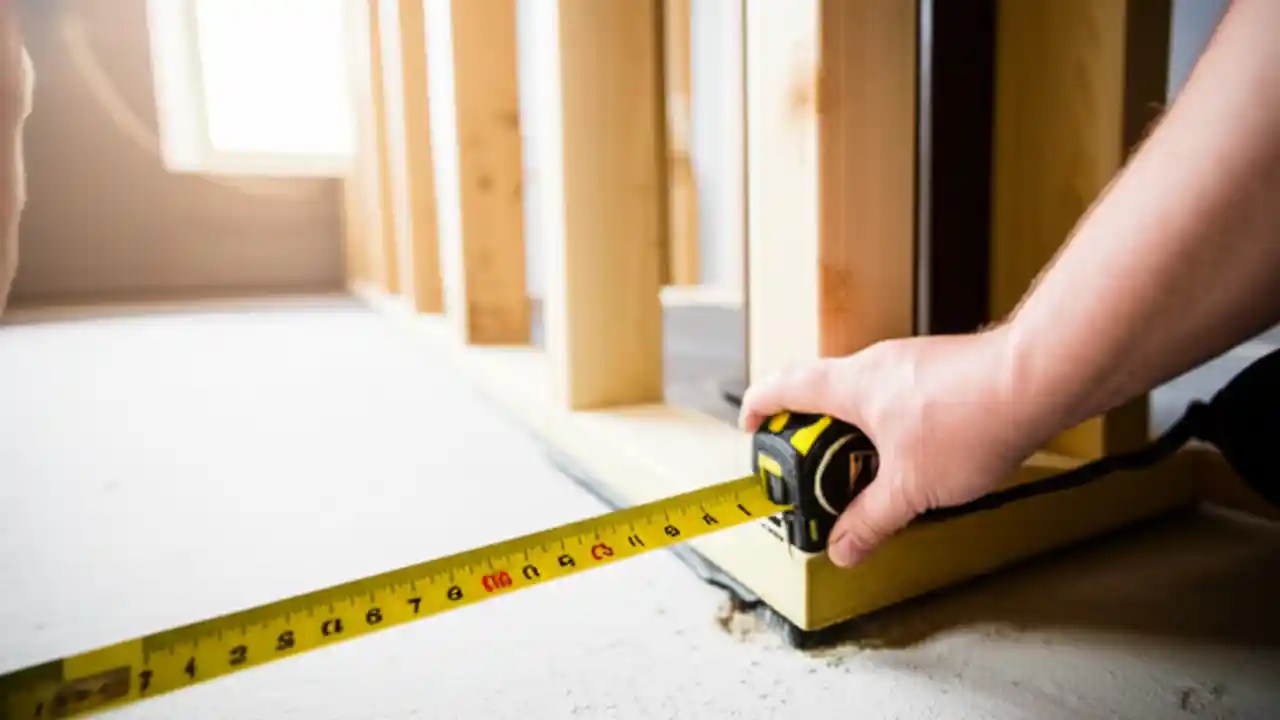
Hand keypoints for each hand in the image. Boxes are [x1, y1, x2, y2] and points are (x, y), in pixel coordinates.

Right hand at [739, 329, 1057, 567]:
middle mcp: (875, 366)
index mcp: (851, 386)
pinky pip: (899, 399)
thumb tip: (842, 548)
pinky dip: (893, 429)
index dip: (759, 406)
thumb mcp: (910, 488)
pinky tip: (920, 460)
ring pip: (865, 399)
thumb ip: (870, 521)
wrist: (1038, 381)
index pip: (784, 385)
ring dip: (858, 436)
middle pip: (823, 395)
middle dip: (816, 439)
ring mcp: (910, 364)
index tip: (751, 428)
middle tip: (821, 480)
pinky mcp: (942, 370)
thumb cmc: (971, 418)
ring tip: (876, 478)